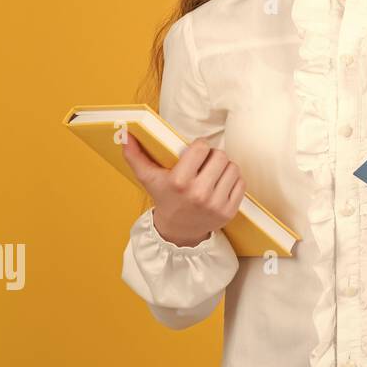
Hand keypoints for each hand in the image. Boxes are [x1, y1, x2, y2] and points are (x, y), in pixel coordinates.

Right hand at [121, 133, 245, 248]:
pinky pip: (240, 183)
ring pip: (233, 168)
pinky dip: (232, 181)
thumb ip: (135, 156)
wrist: (177, 231)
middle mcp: (199, 193)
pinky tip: (220, 185)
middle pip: (220, 156)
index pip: (202, 147)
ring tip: (212, 174)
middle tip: (204, 164)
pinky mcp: (229, 211)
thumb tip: (125, 135)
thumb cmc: (164, 198)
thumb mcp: (148, 178)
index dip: (199, 147)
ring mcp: (215, 204)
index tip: (194, 153)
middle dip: (212, 157)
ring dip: (224, 168)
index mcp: (179, 182)